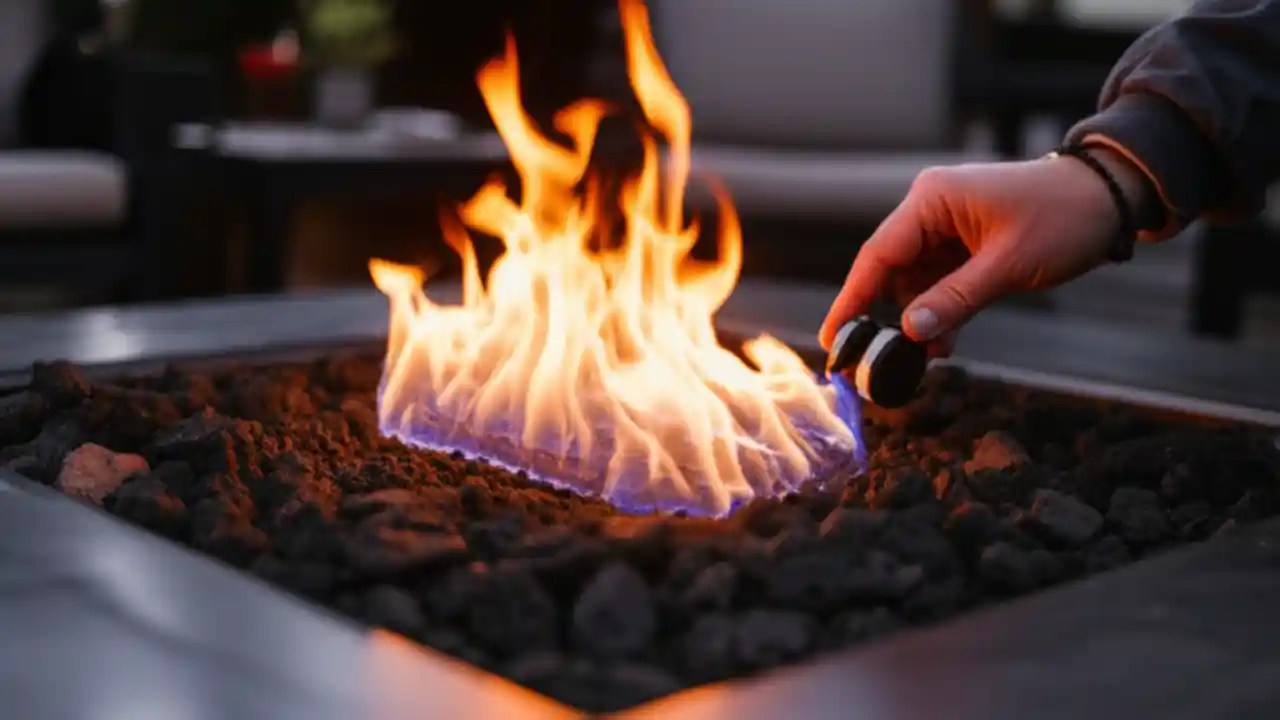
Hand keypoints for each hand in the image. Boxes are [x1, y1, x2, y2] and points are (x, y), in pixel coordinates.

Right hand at [819, 148, 1155, 355]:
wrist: (1111, 198)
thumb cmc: (1064, 217)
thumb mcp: (1008, 265)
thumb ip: (955, 300)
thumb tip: (908, 333)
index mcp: (932, 200)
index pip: (878, 255)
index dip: (851, 299)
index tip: (831, 339)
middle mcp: (931, 209)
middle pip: (890, 271)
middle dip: (884, 317)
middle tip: (869, 363)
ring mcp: (947, 228)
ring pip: (913, 283)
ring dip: (917, 321)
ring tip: (921, 359)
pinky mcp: (963, 245)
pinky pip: (937, 284)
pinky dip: (938, 313)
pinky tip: (941, 344)